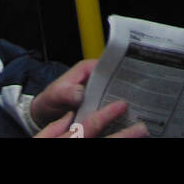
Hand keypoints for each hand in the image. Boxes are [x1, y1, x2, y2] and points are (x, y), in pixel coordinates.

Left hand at [31, 60, 147, 138]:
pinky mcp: (97, 106)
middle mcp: (94, 78)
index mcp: (87, 69)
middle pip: (115, 80)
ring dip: (123, 101)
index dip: (121, 68)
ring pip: (114, 94)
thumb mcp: (55, 95)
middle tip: (140, 95)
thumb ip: (66, 93)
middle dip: (126, 87)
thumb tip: (80, 93)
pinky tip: (125, 119)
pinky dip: (116, 113)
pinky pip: (109, 107)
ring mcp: (97, 92)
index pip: (108, 64)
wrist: (44, 115)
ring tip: (137, 107)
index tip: (133, 76)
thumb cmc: (48, 100)